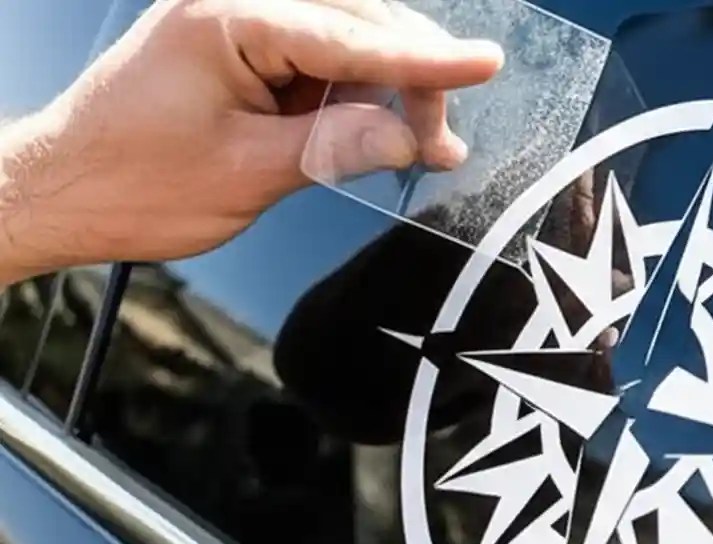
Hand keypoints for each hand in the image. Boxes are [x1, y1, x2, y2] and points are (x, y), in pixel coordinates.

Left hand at [0, 0, 503, 283]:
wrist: (62, 190)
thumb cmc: (131, 183)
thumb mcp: (247, 174)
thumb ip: (335, 145)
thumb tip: (407, 133)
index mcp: (226, 21)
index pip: (351, 35)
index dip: (425, 57)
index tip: (485, 62)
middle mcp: (231, 5)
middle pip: (357, 22)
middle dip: (410, 77)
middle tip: (440, 140)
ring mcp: (234, 22)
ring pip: (346, 37)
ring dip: (388, 87)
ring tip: (420, 144)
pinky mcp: (237, 47)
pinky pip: (317, 57)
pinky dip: (353, 92)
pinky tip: (378, 128)